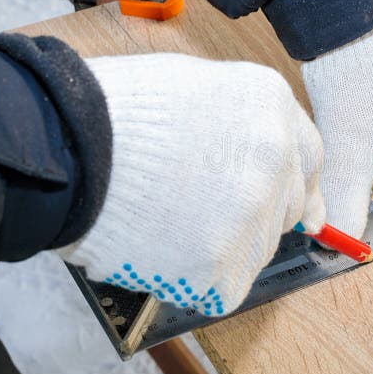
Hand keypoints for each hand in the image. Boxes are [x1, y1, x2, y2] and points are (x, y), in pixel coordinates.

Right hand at [59, 54, 324, 314]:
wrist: (63, 146)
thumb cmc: (118, 110)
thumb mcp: (197, 87)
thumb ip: (248, 126)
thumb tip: (283, 177)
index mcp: (271, 106)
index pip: (309, 159)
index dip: (296, 185)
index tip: (295, 207)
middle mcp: (275, 157)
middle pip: (287, 207)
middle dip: (256, 214)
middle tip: (206, 212)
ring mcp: (251, 213)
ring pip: (259, 249)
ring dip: (226, 247)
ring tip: (171, 225)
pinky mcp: (221, 265)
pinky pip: (227, 286)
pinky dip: (201, 280)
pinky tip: (166, 253)